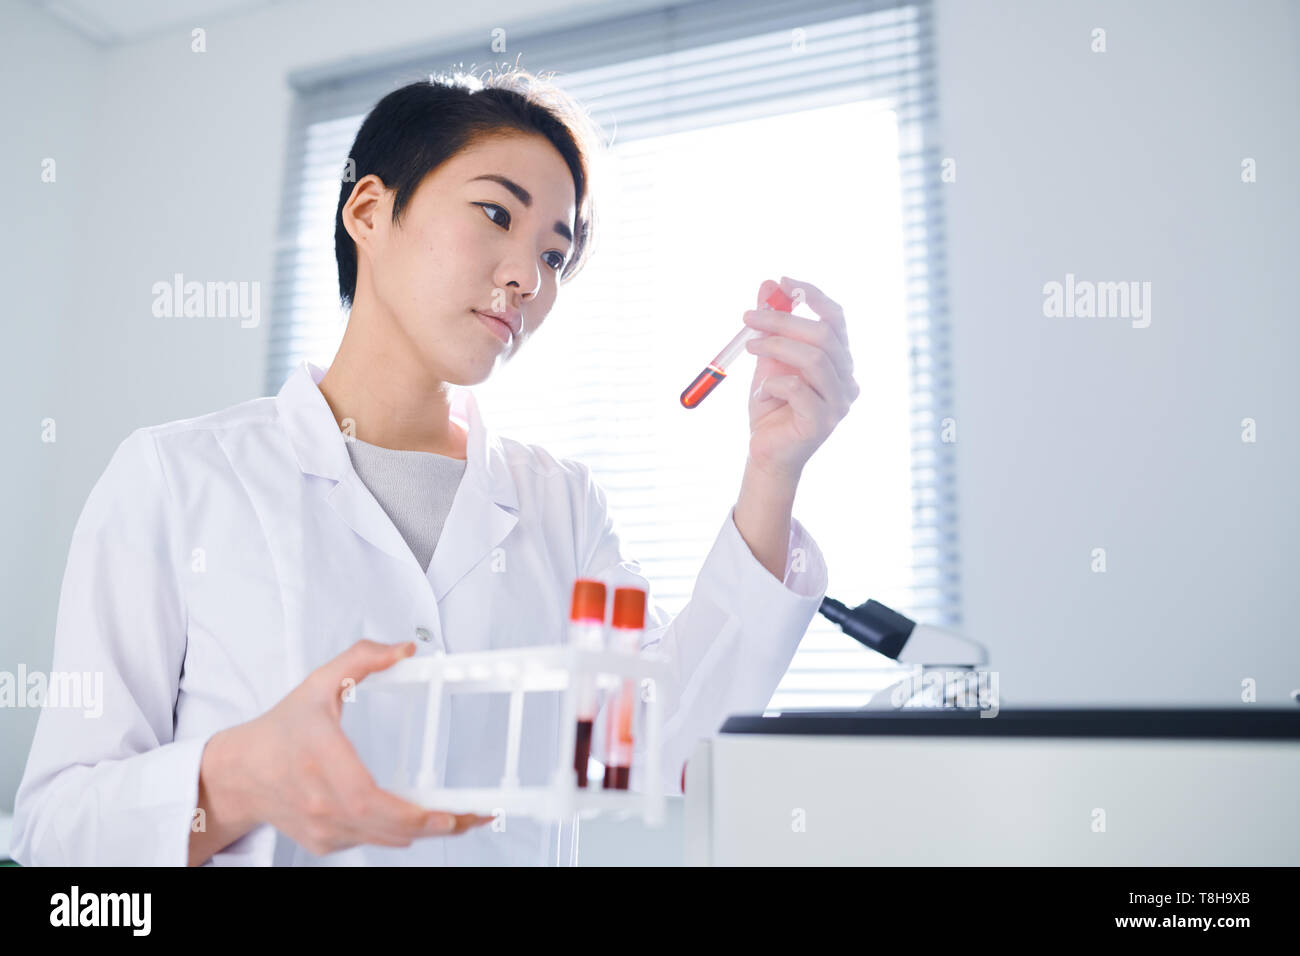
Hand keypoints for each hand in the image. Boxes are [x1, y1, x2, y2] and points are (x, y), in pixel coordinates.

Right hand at [206, 639, 491, 857]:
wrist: (239, 774)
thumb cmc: (281, 729)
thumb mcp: (317, 683)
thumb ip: (361, 660)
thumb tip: (405, 650)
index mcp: (319, 759)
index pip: (365, 798)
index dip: (407, 813)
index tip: (443, 814)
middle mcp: (319, 802)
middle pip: (385, 828)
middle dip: (435, 826)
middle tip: (474, 817)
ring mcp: (321, 829)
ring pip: (383, 839)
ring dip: (424, 832)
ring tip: (462, 819)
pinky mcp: (324, 843)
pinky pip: (370, 841)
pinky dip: (397, 832)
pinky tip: (421, 820)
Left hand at [742, 276, 858, 480]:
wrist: (764, 450)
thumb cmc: (771, 404)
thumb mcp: (768, 358)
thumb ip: (772, 325)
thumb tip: (768, 285)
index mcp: (839, 360)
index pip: (836, 319)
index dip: (812, 296)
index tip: (784, 282)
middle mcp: (846, 379)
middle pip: (824, 335)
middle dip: (783, 320)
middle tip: (748, 318)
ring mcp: (840, 402)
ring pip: (814, 359)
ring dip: (775, 347)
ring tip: (749, 348)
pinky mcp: (823, 422)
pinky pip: (798, 388)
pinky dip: (773, 383)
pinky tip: (762, 393)